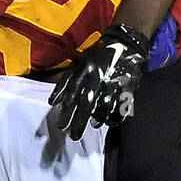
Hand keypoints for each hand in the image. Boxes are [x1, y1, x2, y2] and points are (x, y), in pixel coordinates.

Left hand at [49, 23, 149, 139]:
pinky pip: (121, 106)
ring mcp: (114, 82)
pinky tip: (108, 122)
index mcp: (84, 71)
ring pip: (104, 106)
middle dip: (79, 121)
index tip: (61, 127)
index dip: (66, 111)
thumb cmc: (98, 56)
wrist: (126, 44)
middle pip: (87, 103)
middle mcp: (97, 77)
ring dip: (98, 119)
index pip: (72, 94)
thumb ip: (65, 82)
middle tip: (73, 136)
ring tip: (93, 125)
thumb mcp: (78, 63)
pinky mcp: (128, 87)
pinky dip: (114, 117)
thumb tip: (53, 102)